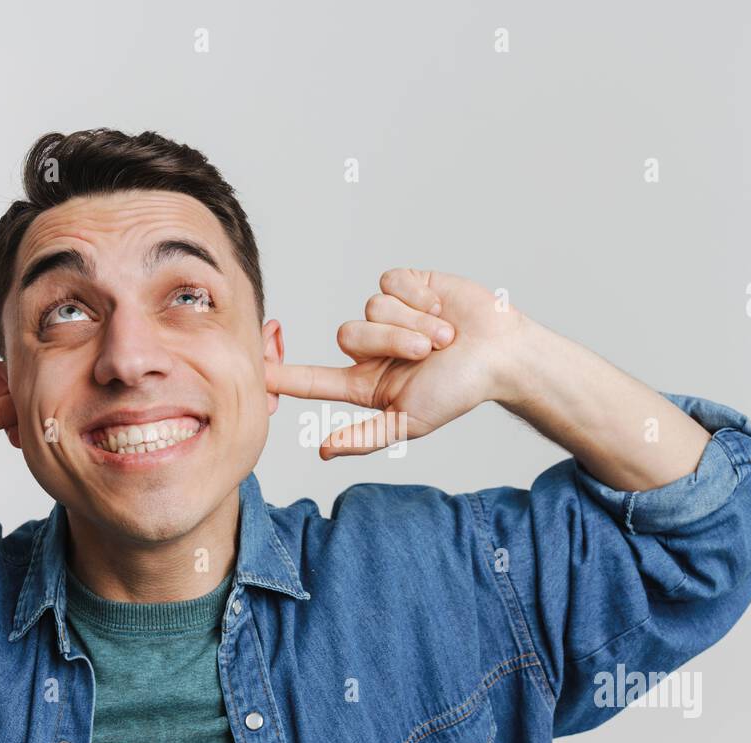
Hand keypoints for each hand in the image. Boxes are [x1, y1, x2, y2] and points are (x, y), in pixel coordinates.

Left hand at [266, 268, 527, 457]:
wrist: (501, 353)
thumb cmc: (460, 391)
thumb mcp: (411, 422)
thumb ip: (368, 436)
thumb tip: (324, 451)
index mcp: (368, 383)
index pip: (314, 379)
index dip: (282, 375)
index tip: (249, 372)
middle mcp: (373, 347)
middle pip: (349, 334)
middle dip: (393, 341)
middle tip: (428, 352)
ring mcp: (388, 315)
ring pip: (372, 308)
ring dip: (412, 321)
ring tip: (443, 335)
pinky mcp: (406, 285)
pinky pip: (391, 283)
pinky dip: (418, 297)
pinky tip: (440, 308)